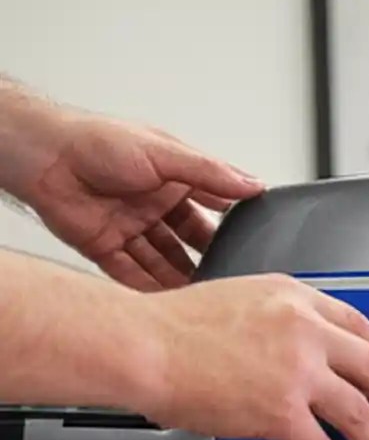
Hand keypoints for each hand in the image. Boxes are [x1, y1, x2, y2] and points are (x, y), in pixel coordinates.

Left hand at [5, 100, 262, 290]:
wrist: (42, 157)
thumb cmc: (96, 140)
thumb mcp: (166, 153)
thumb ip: (211, 173)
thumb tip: (252, 184)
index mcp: (172, 178)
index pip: (212, 203)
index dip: (231, 220)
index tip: (254, 237)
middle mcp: (152, 204)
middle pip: (189, 238)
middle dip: (208, 255)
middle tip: (229, 273)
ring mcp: (129, 226)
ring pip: (163, 259)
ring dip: (180, 276)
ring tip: (203, 294)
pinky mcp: (105, 246)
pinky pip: (131, 273)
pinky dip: (149, 287)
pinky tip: (168, 299)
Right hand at [135, 274, 368, 439]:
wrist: (146, 346)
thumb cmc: (175, 325)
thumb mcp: (243, 296)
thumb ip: (281, 315)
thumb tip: (301, 341)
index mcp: (298, 300)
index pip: (360, 326)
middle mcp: (307, 332)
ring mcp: (298, 373)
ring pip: (358, 411)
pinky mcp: (281, 411)